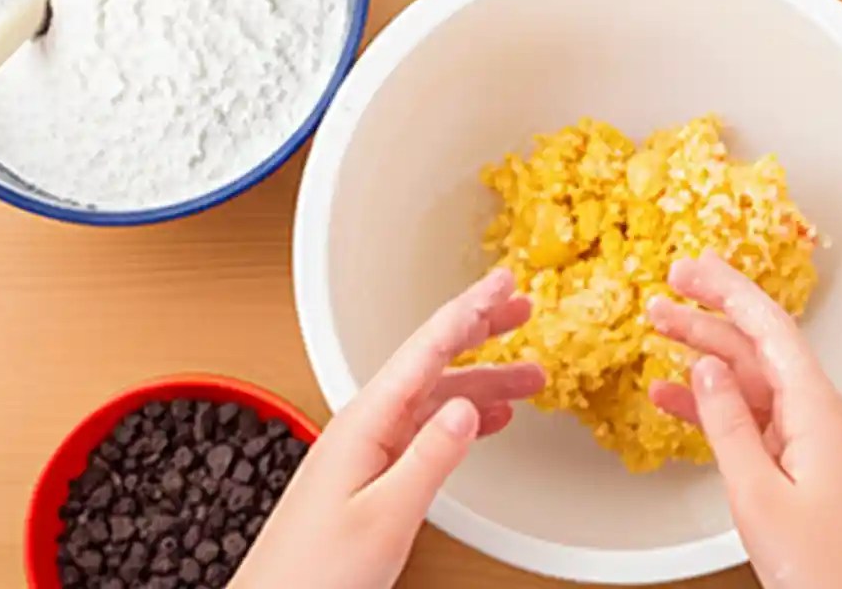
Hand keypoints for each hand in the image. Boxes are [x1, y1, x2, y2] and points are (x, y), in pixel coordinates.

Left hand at [231, 269, 544, 588]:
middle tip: (520, 306)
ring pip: (434, 396)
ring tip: (527, 375)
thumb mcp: (384, 515)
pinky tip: (486, 420)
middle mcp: (363, 425)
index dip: (469, 310)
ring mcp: (366, 447)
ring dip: (482, 380)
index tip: (502, 283)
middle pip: (430, 360)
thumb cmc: (314, 572)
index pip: (426, 349)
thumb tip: (467, 408)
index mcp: (364, 422)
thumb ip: (429, 458)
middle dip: (478, 329)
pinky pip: (425, 425)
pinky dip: (463, 416)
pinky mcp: (370, 471)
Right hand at [647, 252, 841, 588]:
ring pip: (758, 386)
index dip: (728, 290)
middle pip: (761, 351)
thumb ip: (729, 428)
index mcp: (819, 412)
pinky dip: (722, 411)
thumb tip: (705, 373)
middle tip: (665, 297)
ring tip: (661, 340)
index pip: (770, 328)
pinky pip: (763, 425)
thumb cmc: (834, 572)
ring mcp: (821, 446)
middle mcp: (825, 419)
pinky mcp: (814, 473)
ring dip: (708, 362)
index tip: (691, 268)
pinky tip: (684, 404)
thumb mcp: (760, 496)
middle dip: (709, 320)